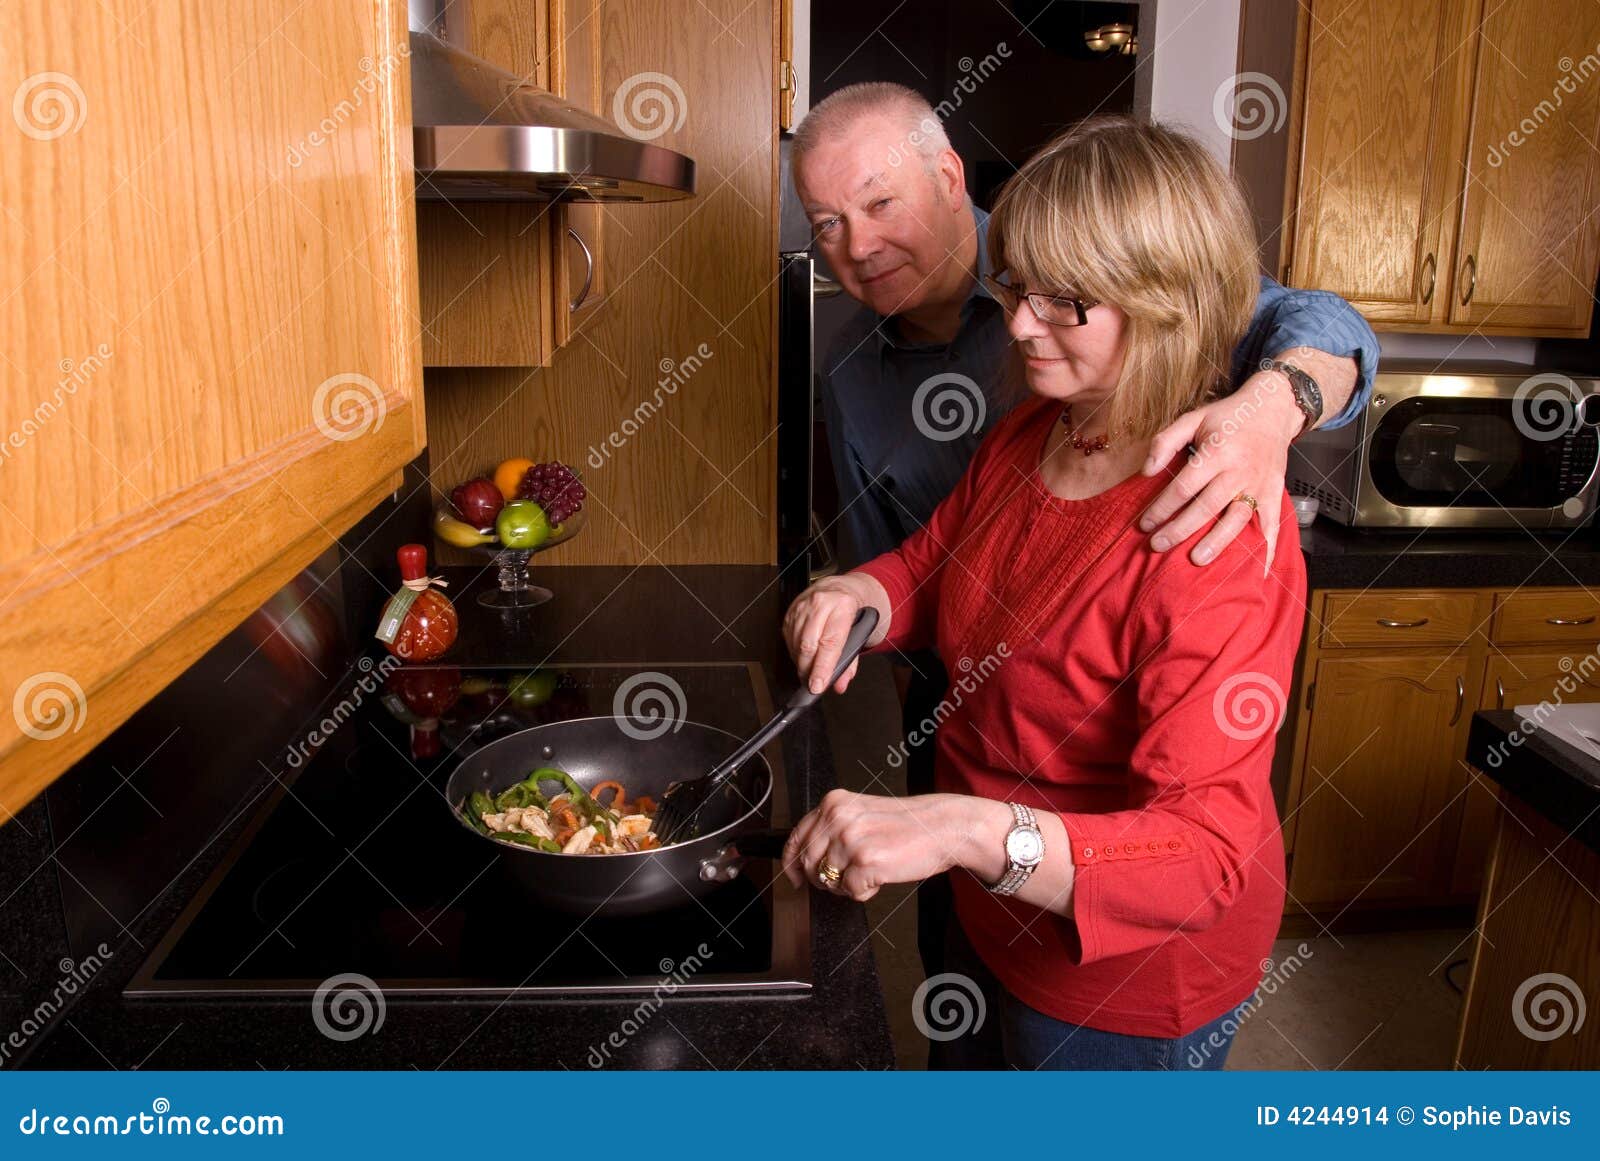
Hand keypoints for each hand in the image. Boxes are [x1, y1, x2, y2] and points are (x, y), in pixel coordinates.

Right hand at [781, 573, 887, 694]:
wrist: (837, 589)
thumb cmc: (849, 611)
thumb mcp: (859, 633)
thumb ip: (850, 662)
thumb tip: (840, 684)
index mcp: (842, 605)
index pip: (829, 643)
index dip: (822, 668)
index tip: (817, 685)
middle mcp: (820, 603)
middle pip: (808, 645)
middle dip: (808, 670)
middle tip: (812, 684)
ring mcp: (802, 606)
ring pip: (796, 644)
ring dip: (801, 663)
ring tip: (809, 671)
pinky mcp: (790, 611)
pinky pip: (788, 639)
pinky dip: (795, 653)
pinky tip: (803, 657)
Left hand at [782, 789, 979, 901]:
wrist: (943, 827)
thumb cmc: (908, 824)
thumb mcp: (862, 813)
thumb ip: (833, 828)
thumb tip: (806, 857)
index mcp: (834, 803)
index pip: (796, 836)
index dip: (790, 862)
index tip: (793, 876)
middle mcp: (838, 818)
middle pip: (808, 864)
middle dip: (824, 879)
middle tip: (848, 877)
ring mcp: (850, 840)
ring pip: (828, 880)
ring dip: (848, 885)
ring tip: (872, 870)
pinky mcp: (866, 862)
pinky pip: (850, 891)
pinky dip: (864, 892)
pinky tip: (881, 877)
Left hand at [1139, 370, 1301, 569]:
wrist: (1272, 409)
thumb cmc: (1228, 417)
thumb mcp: (1193, 418)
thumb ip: (1165, 441)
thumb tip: (1146, 471)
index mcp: (1218, 452)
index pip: (1184, 486)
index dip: (1162, 507)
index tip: (1144, 524)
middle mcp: (1240, 471)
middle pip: (1207, 506)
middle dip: (1180, 529)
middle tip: (1157, 546)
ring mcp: (1259, 485)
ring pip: (1237, 519)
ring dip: (1217, 542)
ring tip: (1197, 560)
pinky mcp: (1274, 494)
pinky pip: (1271, 524)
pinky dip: (1267, 548)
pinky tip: (1258, 570)